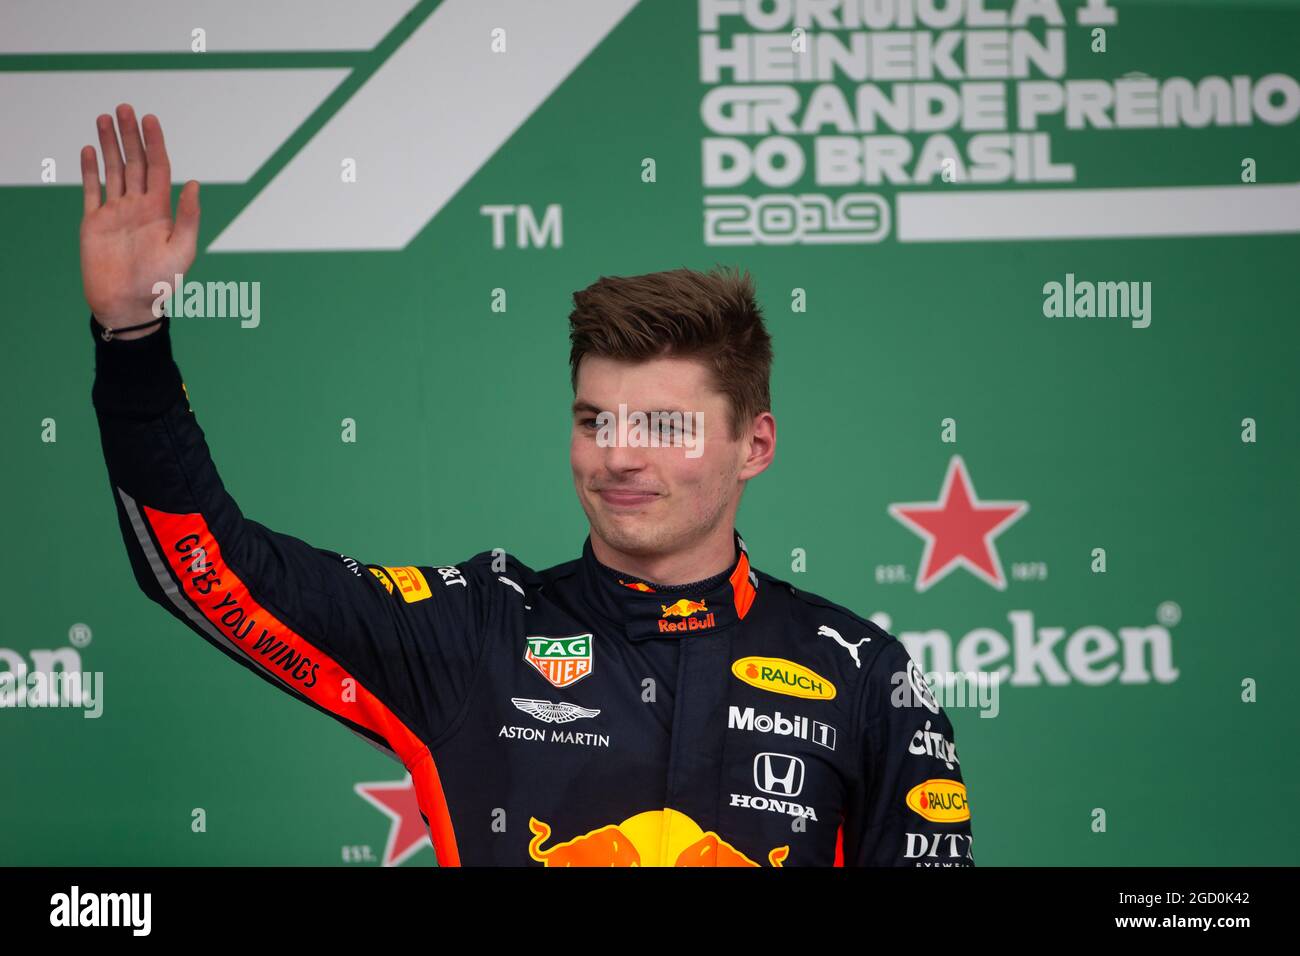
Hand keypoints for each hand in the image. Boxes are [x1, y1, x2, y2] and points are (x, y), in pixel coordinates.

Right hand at [80, 103, 199, 337]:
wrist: (127, 306)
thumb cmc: (159, 284)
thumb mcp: (182, 250)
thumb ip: (188, 217)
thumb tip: (195, 184)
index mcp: (160, 211)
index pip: (158, 168)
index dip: (155, 143)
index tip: (150, 119)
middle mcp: (138, 207)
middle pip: (134, 163)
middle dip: (130, 135)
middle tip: (124, 108)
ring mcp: (115, 213)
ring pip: (113, 171)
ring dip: (109, 145)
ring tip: (104, 118)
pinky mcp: (94, 222)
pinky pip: (91, 190)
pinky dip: (90, 170)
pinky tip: (90, 150)